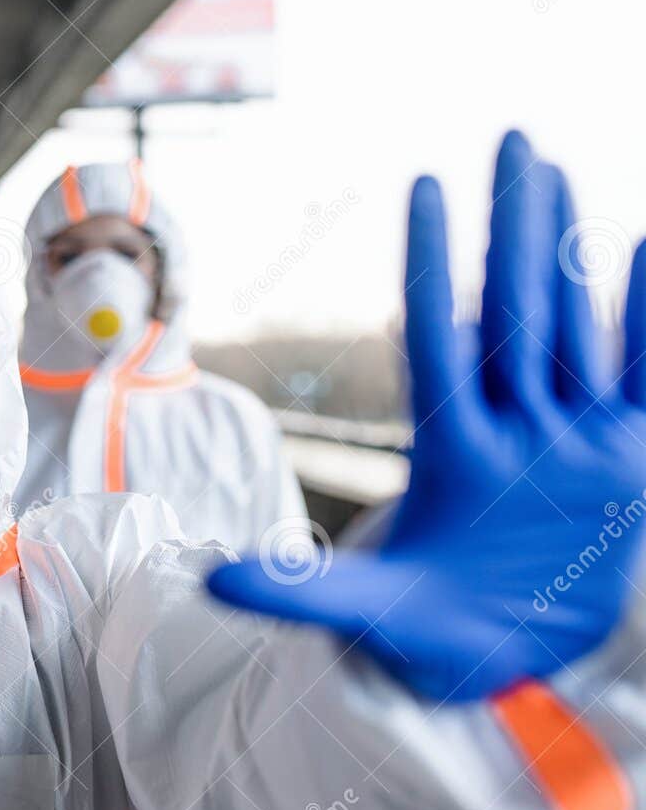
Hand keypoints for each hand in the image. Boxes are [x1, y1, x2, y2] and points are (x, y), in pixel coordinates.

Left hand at [210, 133, 645, 699]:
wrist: (509, 670)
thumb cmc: (429, 639)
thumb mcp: (364, 615)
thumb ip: (296, 592)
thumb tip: (207, 580)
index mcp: (447, 456)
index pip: (439, 340)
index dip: (433, 265)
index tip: (423, 188)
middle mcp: (511, 432)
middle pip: (512, 312)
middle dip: (512, 227)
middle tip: (510, 140)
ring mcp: (569, 443)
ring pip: (572, 327)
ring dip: (569, 251)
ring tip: (554, 171)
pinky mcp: (625, 467)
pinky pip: (644, 379)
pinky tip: (644, 247)